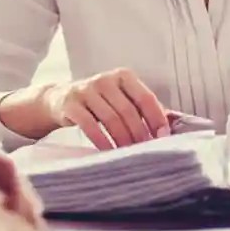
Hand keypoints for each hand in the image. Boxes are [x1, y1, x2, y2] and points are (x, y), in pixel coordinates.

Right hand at [40, 68, 170, 150]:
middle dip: (139, 133)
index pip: (145, 97)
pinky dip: (101, 141)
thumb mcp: (121, 98)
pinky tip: (108, 151)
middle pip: (128, 110)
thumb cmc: (100, 102)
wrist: (60, 99)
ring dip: (122, 139)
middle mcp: (105, 79)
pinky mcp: (71, 104)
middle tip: (146, 151)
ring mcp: (86, 90)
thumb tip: (169, 124)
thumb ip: (142, 107)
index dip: (156, 118)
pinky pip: (89, 125)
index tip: (163, 137)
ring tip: (129, 154)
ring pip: (110, 118)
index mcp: (123, 76)